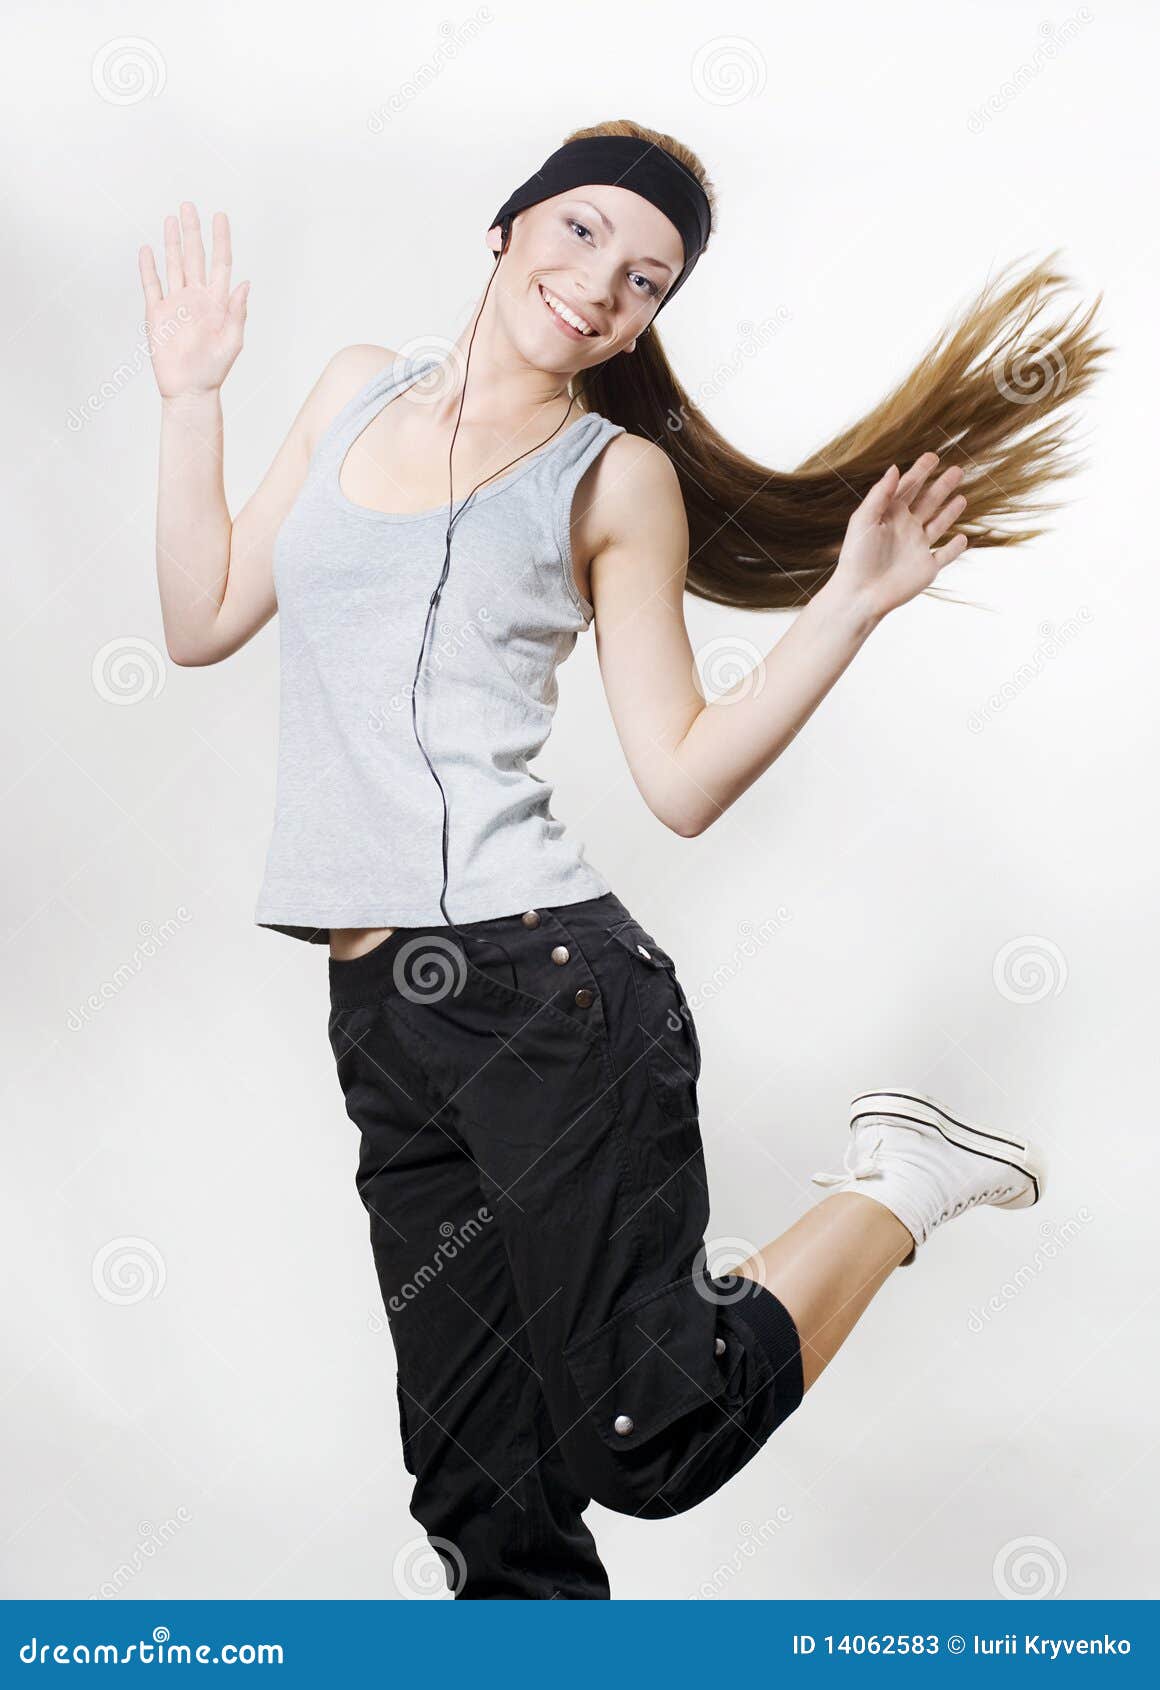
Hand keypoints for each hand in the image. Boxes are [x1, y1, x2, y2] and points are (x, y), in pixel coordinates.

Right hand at [138, 203, 248, 399]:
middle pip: (194, 257)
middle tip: (189, 206)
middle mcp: (196, 298)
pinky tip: (147, 250)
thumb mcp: (233, 341)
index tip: (220, 216)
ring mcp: (175, 303)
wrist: (189, 390)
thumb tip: (245, 283)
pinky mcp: (156, 314)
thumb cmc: (214, 370)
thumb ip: (238, 311)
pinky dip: (149, 268)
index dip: (221, 239)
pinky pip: (151, 286)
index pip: (220, 263)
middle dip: (192, 231)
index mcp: (217, 302)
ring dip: (172, 242)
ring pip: (173, 265)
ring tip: (171, 219)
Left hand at [830, 452, 968, 620]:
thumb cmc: (856, 557)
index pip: (908, 488)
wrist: (860, 594)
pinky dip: (955, 548)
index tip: (933, 455)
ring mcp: (917, 548)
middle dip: (942, 486)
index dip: (920, 472)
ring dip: (951, 511)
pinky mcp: (926, 568)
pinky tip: (963, 538)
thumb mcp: (864, 520)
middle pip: (928, 502)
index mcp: (890, 515)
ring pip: (939, 525)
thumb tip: (895, 468)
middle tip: (957, 470)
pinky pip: (945, 555)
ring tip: (962, 497)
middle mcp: (905, 529)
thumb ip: (880, 494)